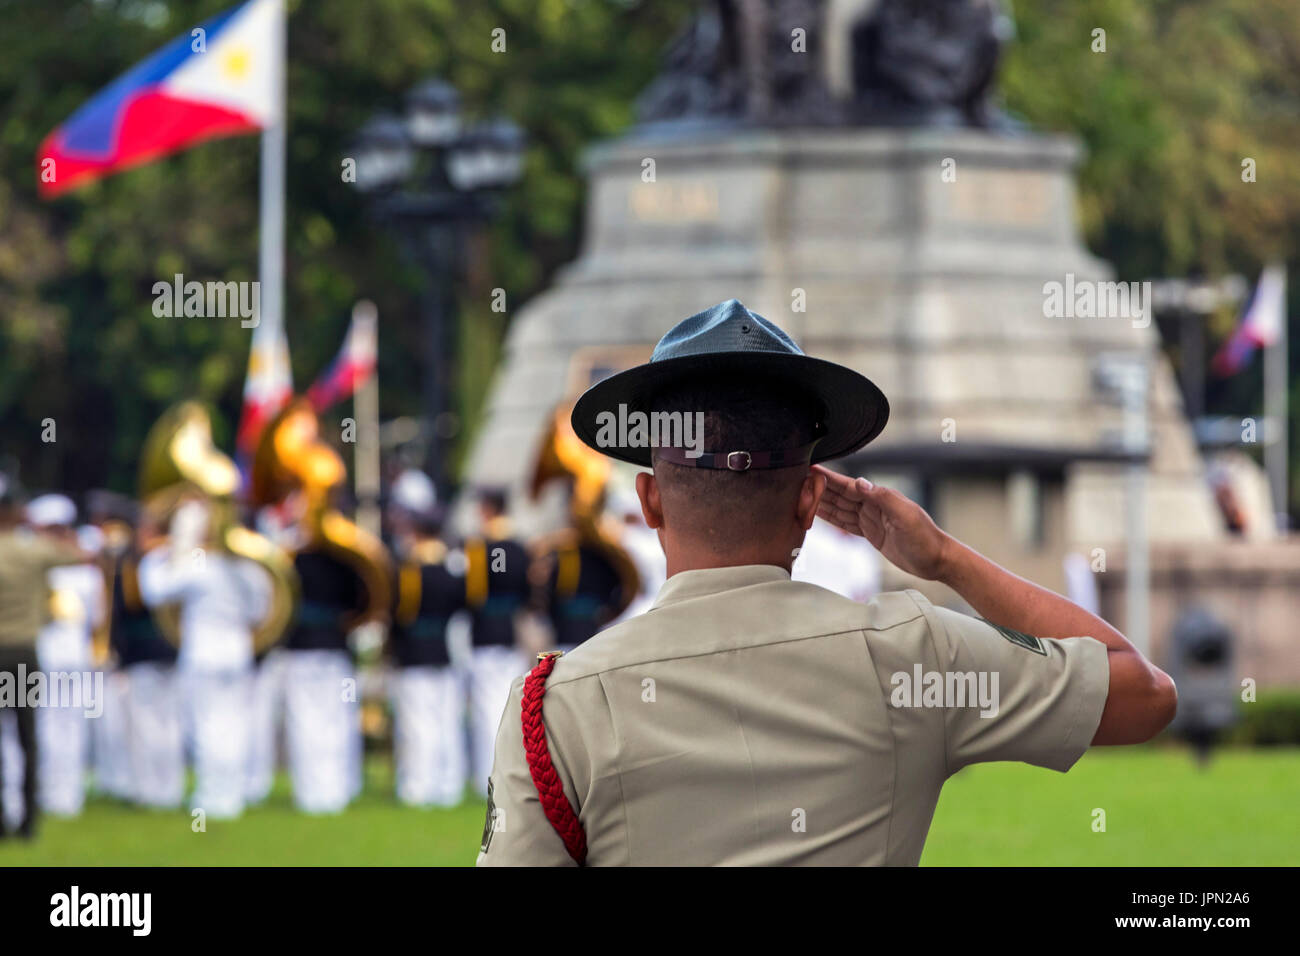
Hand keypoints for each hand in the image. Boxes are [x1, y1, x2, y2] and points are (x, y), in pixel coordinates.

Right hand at [812, 465, 951, 580]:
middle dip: (819, 488)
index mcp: (880, 498)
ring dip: (822, 502)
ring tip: (801, 495)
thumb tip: (859, 481)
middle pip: (840, 495)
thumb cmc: (926, 538)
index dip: (829, 478)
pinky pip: (846, 523)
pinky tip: (820, 513)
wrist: (937, 560)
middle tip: (797, 481)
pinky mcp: (871, 534)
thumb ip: (882, 498)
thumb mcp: (905, 516)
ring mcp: (871, 520)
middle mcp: (873, 506)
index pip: (848, 486)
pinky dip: (832, 518)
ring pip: (840, 508)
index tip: (811, 470)